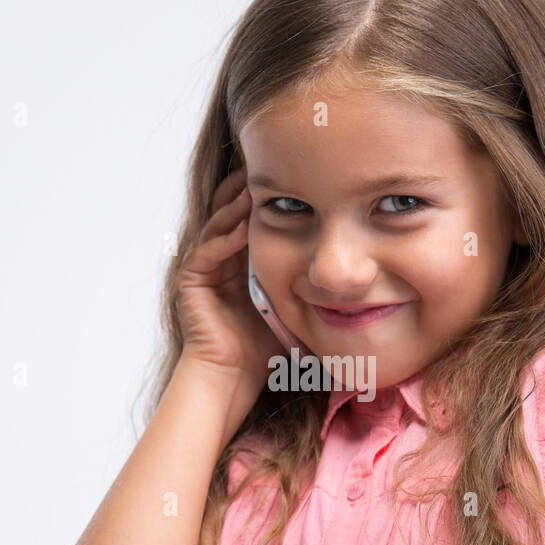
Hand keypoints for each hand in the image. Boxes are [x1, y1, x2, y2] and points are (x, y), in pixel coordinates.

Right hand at [175, 166, 285, 404]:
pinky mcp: (192, 282)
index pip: (251, 216)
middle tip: (267, 167)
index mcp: (242, 259)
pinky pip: (207, 252)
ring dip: (235, 206)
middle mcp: (220, 257)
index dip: (267, 195)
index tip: (291, 174)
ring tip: (254, 187)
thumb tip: (352, 268)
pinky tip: (243, 226)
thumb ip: (308, 279)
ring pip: (218, 225)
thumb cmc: (265, 346)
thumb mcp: (292, 302)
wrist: (233, 377)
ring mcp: (204, 268)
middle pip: (231, 211)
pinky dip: (224, 238)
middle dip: (247, 189)